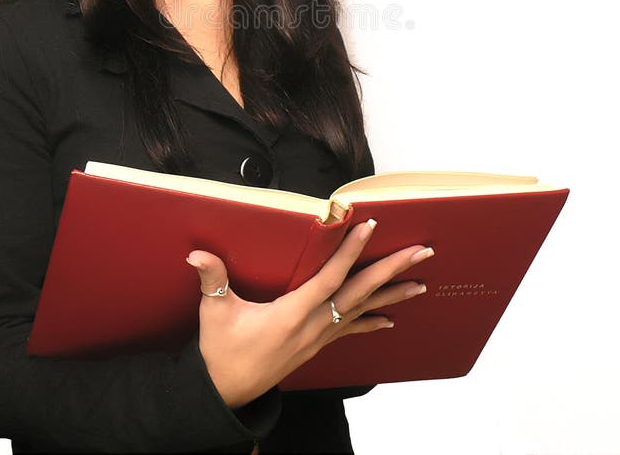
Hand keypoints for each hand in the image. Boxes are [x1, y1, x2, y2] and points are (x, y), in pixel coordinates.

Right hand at [186, 219, 434, 407]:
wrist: (225, 393)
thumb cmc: (221, 351)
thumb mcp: (214, 312)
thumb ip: (211, 279)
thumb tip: (197, 253)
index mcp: (293, 313)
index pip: (330, 277)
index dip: (350, 251)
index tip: (369, 226)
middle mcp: (313, 324)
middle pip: (361, 292)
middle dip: (392, 270)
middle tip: (421, 251)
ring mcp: (318, 337)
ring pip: (363, 310)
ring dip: (393, 294)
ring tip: (421, 282)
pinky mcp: (316, 345)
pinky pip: (351, 330)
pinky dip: (372, 321)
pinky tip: (391, 319)